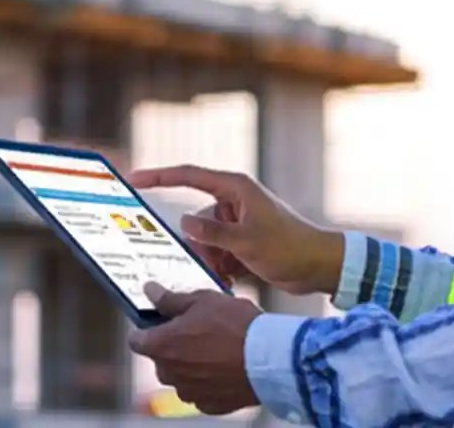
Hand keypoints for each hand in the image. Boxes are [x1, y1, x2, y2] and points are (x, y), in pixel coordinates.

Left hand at [127, 282, 261, 414]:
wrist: (269, 358)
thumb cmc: (235, 325)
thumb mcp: (202, 300)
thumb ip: (171, 299)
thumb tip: (150, 291)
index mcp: (161, 345)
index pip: (136, 340)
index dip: (147, 329)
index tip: (161, 322)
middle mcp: (169, 373)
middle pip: (160, 359)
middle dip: (173, 346)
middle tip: (198, 331)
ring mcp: (188, 392)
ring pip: (181, 376)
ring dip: (191, 365)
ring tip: (217, 349)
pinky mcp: (209, 405)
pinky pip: (201, 391)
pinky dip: (209, 381)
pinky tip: (226, 367)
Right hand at [129, 165, 344, 295]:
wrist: (319, 267)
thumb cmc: (290, 247)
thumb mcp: (246, 241)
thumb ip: (212, 232)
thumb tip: (183, 222)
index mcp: (235, 188)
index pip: (188, 175)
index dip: (159, 176)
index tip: (133, 178)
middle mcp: (234, 201)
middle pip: (196, 221)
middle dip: (201, 245)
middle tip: (219, 263)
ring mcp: (238, 222)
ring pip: (205, 241)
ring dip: (213, 260)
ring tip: (232, 273)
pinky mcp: (242, 241)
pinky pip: (217, 253)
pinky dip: (222, 267)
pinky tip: (235, 278)